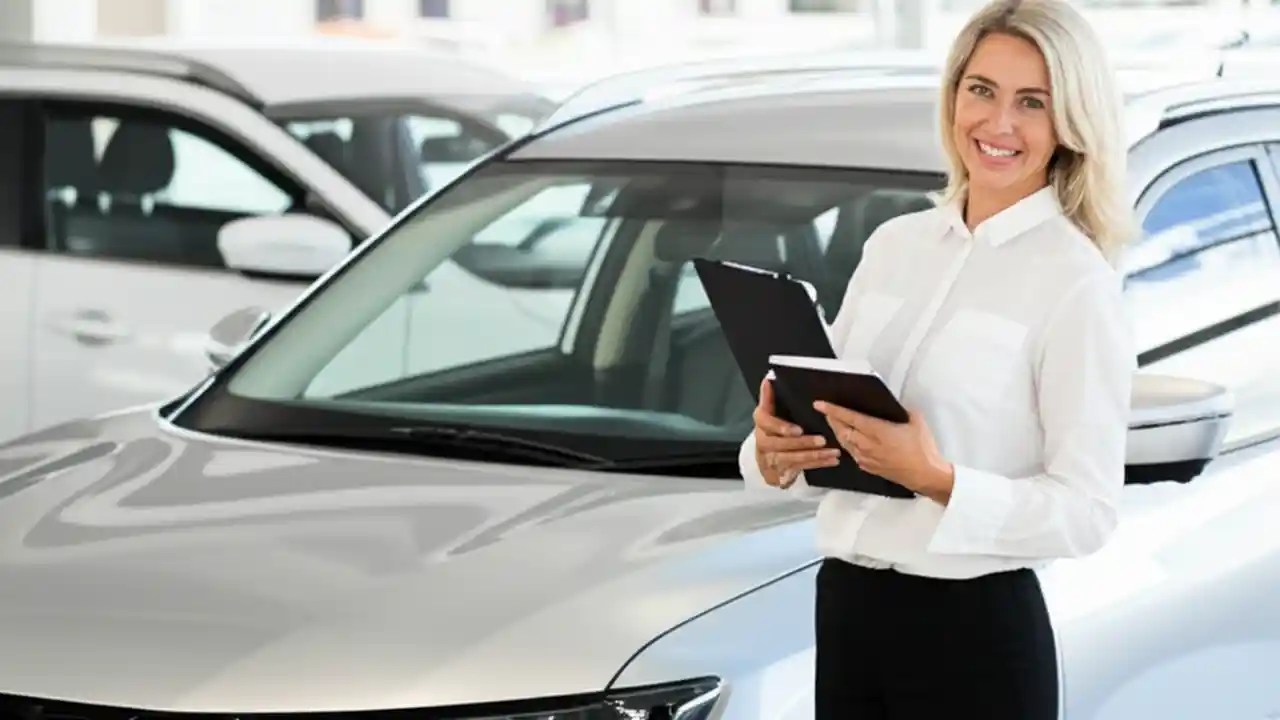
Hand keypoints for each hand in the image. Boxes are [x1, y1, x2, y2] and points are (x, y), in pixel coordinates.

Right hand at [752, 377, 840, 488]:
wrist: (766, 459)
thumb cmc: (771, 432)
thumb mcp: (769, 413)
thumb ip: (769, 397)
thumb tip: (769, 379)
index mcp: (761, 424)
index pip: (766, 423)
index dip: (781, 427)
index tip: (797, 429)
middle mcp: (763, 442)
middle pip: (781, 444)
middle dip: (803, 443)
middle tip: (821, 440)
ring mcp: (771, 459)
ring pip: (792, 458)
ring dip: (813, 455)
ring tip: (832, 452)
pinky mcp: (781, 472)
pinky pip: (801, 468)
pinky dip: (817, 464)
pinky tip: (831, 460)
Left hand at [813, 401, 954, 502]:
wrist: (926, 475)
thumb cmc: (922, 449)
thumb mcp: (916, 421)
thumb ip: (902, 411)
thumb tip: (894, 408)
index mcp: (877, 431)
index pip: (849, 418)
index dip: (833, 410)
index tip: (820, 404)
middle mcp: (867, 445)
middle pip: (841, 430)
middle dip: (832, 420)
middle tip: (826, 411)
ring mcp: (866, 458)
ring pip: (844, 443)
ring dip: (838, 432)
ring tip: (835, 423)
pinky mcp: (869, 467)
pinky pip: (852, 453)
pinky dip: (847, 445)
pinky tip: (849, 441)